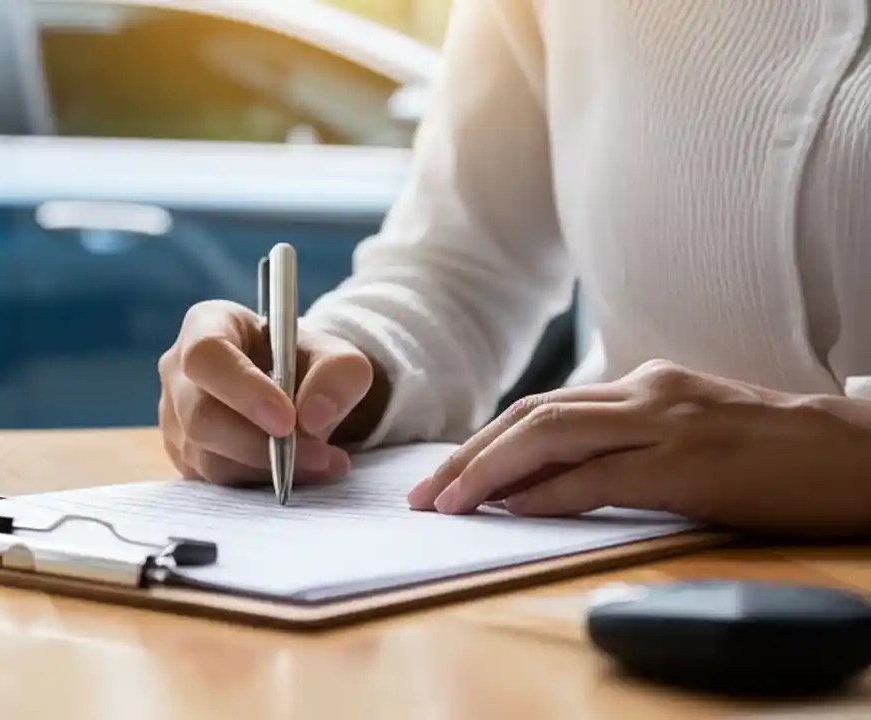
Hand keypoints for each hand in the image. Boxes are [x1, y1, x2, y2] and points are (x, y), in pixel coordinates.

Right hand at [158, 300, 384, 485]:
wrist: (289, 388)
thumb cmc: (302, 361)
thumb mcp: (335, 354)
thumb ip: (337, 374)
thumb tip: (314, 416)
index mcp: (207, 325)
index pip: (206, 355)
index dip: (243, 389)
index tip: (288, 420)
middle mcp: (179, 371)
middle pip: (202, 417)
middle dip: (260, 444)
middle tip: (320, 454)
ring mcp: (174, 419)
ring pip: (210, 458)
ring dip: (270, 469)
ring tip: (324, 462)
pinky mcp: (184, 458)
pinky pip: (216, 482)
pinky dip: (262, 482)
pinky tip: (300, 472)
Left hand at [408, 359, 870, 538]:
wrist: (857, 455)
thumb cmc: (772, 453)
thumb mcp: (686, 433)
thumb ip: (624, 442)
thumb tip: (551, 477)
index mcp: (641, 384)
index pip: (542, 407)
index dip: (484, 441)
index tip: (444, 475)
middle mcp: (645, 392)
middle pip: (529, 415)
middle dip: (467, 455)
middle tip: (423, 494)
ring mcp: (666, 423)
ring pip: (550, 434)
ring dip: (487, 470)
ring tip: (447, 503)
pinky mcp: (688, 463)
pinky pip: (599, 476)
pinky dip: (547, 493)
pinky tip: (511, 509)